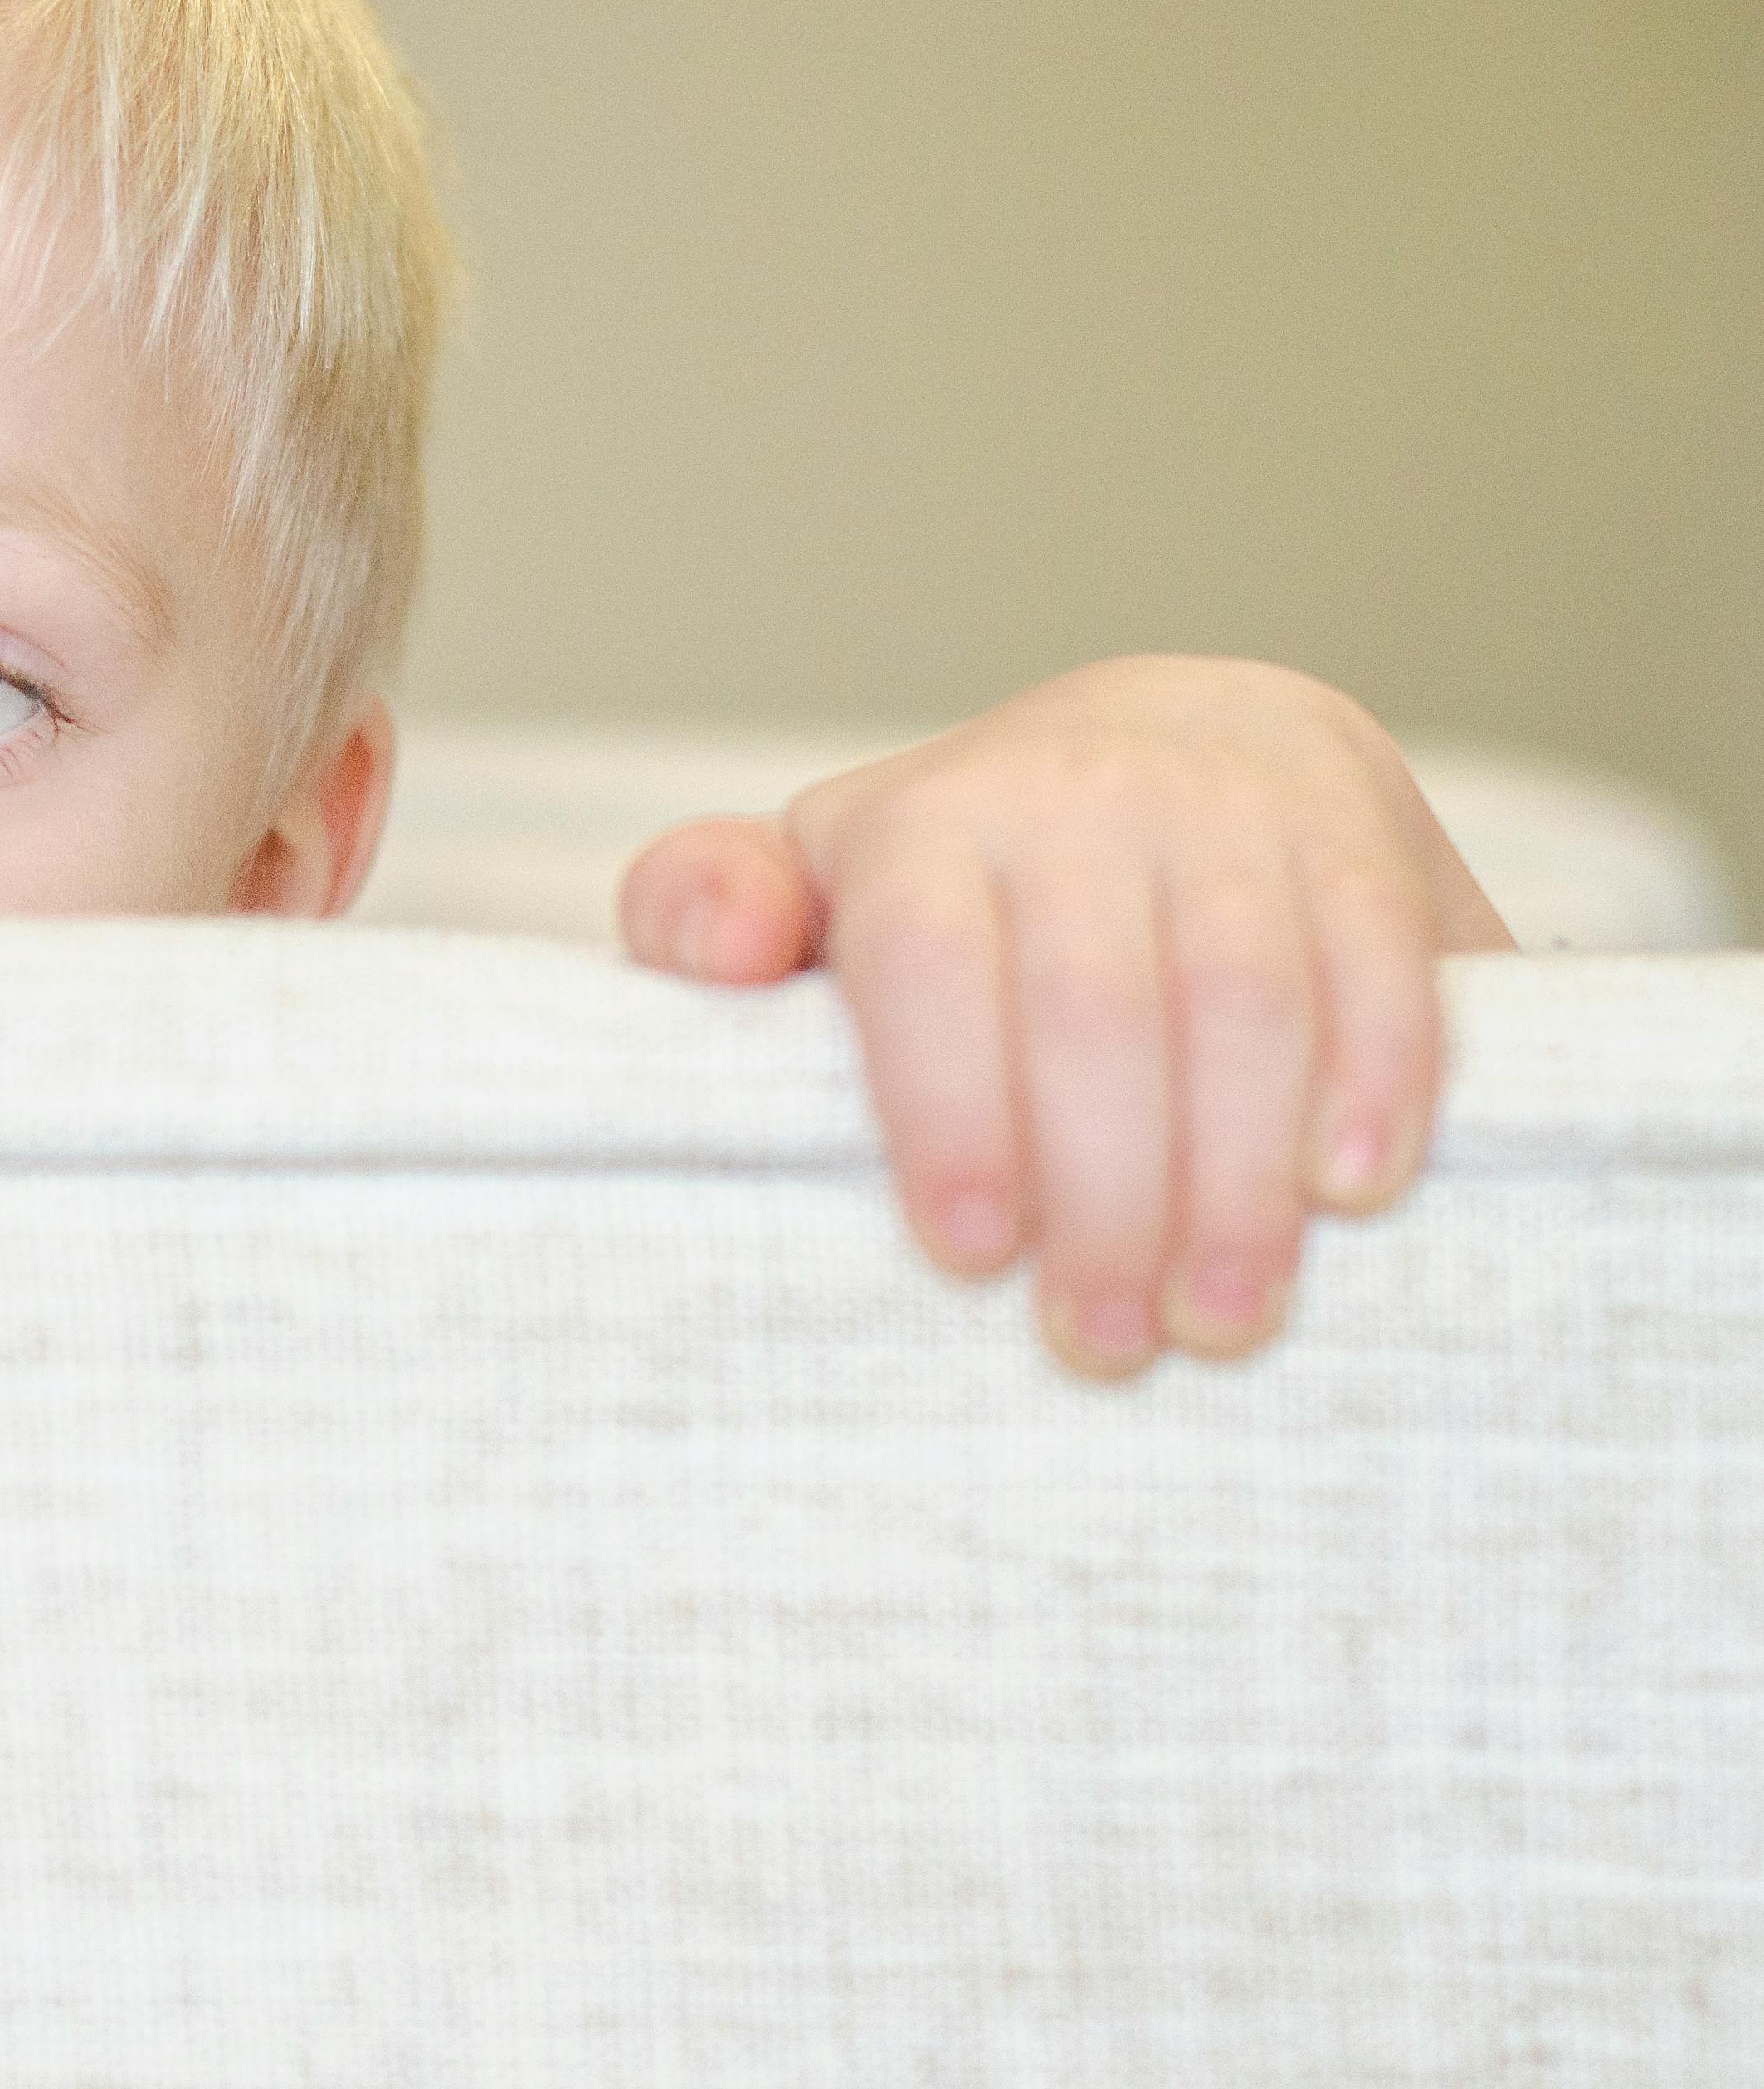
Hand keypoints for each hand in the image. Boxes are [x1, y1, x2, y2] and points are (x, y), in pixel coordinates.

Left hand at [616, 656, 1511, 1379]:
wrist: (1186, 743)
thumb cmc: (967, 876)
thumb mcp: (822, 882)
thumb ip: (713, 908)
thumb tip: (718, 945)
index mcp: (923, 825)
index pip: (927, 961)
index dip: (948, 1111)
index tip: (971, 1255)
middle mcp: (1075, 794)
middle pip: (1093, 1002)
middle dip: (1102, 1191)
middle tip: (1107, 1345)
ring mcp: (1224, 808)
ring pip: (1240, 993)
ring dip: (1236, 1173)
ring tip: (1223, 1317)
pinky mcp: (1355, 834)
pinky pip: (1375, 954)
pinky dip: (1373, 1080)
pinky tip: (1348, 1193)